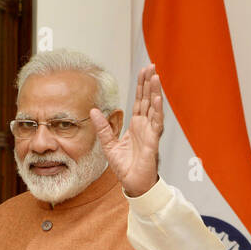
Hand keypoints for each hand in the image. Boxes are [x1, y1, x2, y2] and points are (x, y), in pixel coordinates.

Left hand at [89, 63, 161, 197]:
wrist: (133, 184)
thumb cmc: (125, 167)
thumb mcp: (109, 145)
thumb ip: (103, 128)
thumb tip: (93, 111)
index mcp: (136, 126)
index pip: (139, 101)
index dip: (140, 87)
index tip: (143, 71)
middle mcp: (145, 126)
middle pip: (147, 100)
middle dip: (149, 83)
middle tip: (150, 66)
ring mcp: (150, 132)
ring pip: (154, 108)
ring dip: (155, 92)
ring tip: (155, 76)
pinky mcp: (153, 141)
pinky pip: (156, 123)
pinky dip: (157, 111)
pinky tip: (157, 98)